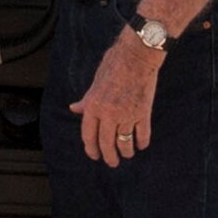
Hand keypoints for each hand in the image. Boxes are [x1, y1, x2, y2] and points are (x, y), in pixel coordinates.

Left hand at [69, 35, 161, 166]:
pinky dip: (142, 142)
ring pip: (124, 142)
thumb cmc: (114, 64)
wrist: (137, 55)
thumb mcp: (95, 82)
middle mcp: (108, 114)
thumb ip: (87, 100)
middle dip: (109, 157)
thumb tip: (74, 109)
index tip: (95, 155)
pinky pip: (142, 134)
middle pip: (106, 144)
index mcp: (93, 106)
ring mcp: (127, 114)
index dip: (91, 149)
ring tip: (127, 154)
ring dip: (126, 152)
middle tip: (112, 162)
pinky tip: (141, 145)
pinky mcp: (143, 113)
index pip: (88, 135)